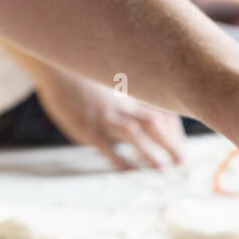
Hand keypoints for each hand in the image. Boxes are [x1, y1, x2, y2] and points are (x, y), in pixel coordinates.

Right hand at [37, 69, 186, 170]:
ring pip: (132, 133)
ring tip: (161, 168)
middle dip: (170, 142)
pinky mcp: (85, 126)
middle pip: (152, 122)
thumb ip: (124, 95)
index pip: (158, 110)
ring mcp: (103, 115)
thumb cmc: (82, 75)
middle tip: (182, 161)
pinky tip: (127, 170)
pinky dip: (117, 158)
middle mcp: (120, 104)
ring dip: (148, 151)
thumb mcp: (108, 80)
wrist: (56, 68)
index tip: (180, 143)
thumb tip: (140, 112)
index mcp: (128, 93)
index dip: (172, 129)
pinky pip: (105, 145)